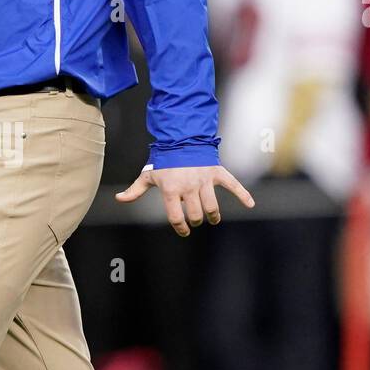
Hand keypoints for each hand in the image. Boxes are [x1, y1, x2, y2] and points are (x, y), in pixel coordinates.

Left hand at [116, 164, 254, 237]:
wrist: (180, 138)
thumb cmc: (163, 160)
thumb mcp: (148, 175)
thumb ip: (135, 189)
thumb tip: (119, 199)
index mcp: (171, 190)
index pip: (176, 217)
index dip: (180, 228)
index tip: (184, 231)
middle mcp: (188, 187)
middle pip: (195, 214)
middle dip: (195, 220)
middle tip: (195, 219)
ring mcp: (204, 180)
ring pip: (211, 206)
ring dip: (212, 216)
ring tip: (211, 218)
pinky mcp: (216, 172)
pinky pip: (232, 185)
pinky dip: (243, 195)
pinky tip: (251, 204)